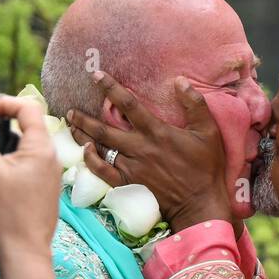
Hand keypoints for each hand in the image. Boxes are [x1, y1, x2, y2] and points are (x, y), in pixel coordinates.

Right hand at [0, 96, 59, 278]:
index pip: (26, 106)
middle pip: (26, 124)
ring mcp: (49, 173)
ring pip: (24, 144)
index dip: (0, 102)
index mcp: (42, 147)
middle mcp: (51, 156)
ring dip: (1, 142)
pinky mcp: (43, 187)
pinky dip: (8, 159)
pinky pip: (26, 162)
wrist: (25, 252)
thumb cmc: (7, 213)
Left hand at [67, 72, 230, 230]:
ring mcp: (132, 167)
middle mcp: (139, 148)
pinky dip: (91, 161)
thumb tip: (180, 80)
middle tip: (70, 109)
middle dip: (85, 118)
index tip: (96, 75)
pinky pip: (103, 171)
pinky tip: (85, 151)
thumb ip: (195, 104)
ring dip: (83, 136)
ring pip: (100, 149)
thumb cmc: (206, 166)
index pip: (129, 105)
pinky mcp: (129, 183)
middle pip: (104, 129)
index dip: (111, 88)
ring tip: (71, 126)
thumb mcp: (208, 131)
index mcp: (157, 132)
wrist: (199, 203)